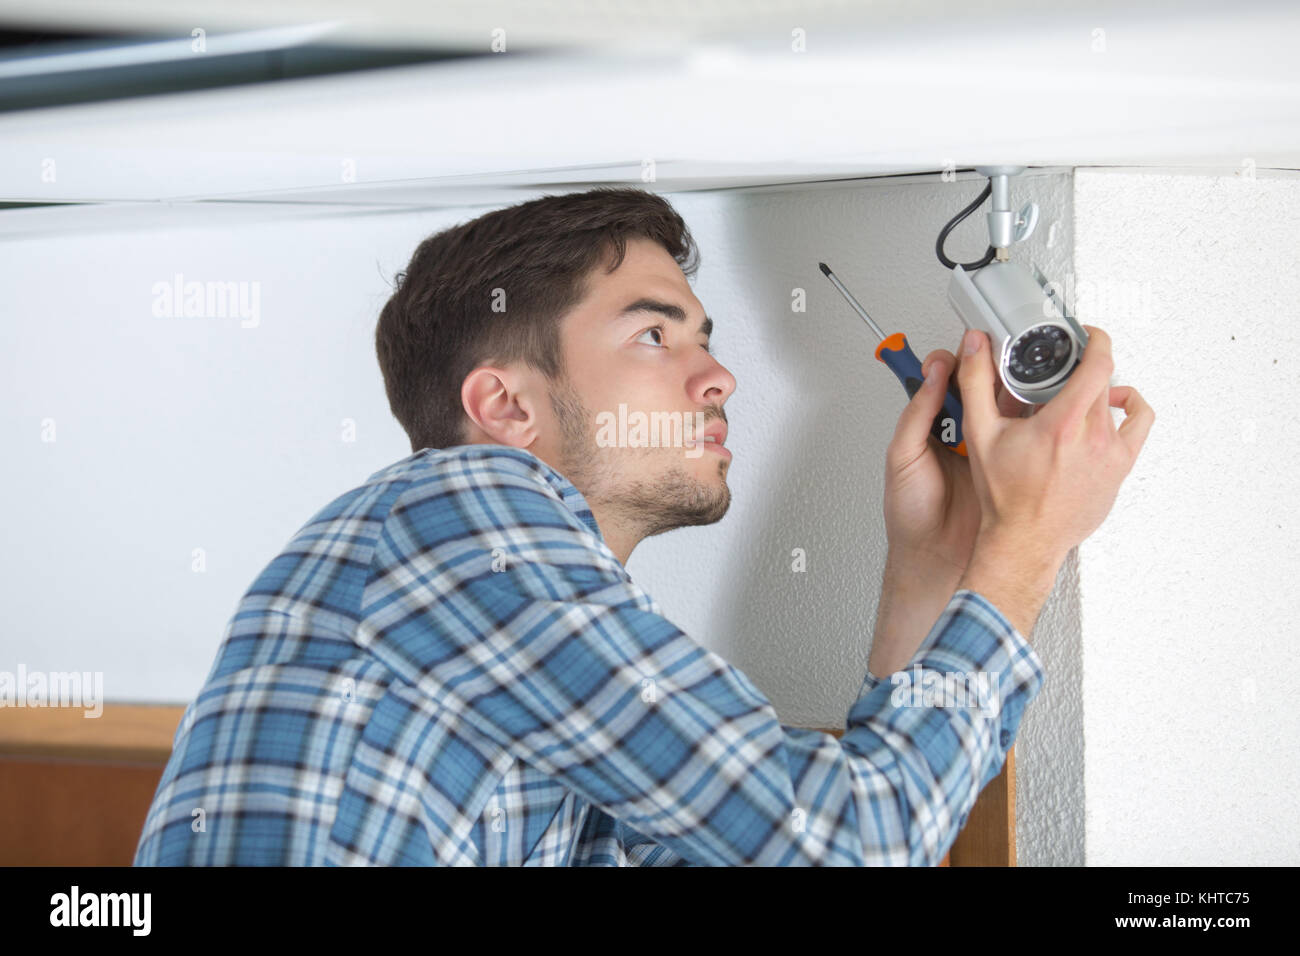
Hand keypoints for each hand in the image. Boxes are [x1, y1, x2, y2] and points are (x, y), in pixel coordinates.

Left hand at [881, 334, 1037, 574]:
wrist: (936, 557)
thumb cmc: (911, 515)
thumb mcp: (902, 459)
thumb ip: (916, 416)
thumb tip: (932, 376)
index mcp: (931, 426)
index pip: (944, 381)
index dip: (954, 362)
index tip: (965, 347)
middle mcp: (960, 432)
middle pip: (978, 386)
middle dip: (989, 365)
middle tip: (1000, 351)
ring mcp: (987, 448)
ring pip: (1004, 406)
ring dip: (1014, 386)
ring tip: (1022, 370)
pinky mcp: (1009, 465)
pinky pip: (1023, 435)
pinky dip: (1032, 418)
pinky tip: (1038, 404)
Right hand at [955, 325, 1154, 564]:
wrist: (1024, 540)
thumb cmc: (1004, 497)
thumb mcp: (980, 434)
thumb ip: (976, 383)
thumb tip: (977, 347)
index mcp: (1062, 424)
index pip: (1098, 363)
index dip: (1095, 339)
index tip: (1086, 334)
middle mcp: (1094, 437)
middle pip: (1103, 380)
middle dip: (1083, 369)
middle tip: (1062, 372)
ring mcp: (1112, 454)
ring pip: (1115, 402)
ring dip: (1097, 392)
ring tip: (1077, 395)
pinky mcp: (1121, 469)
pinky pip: (1138, 425)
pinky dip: (1129, 409)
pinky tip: (1112, 409)